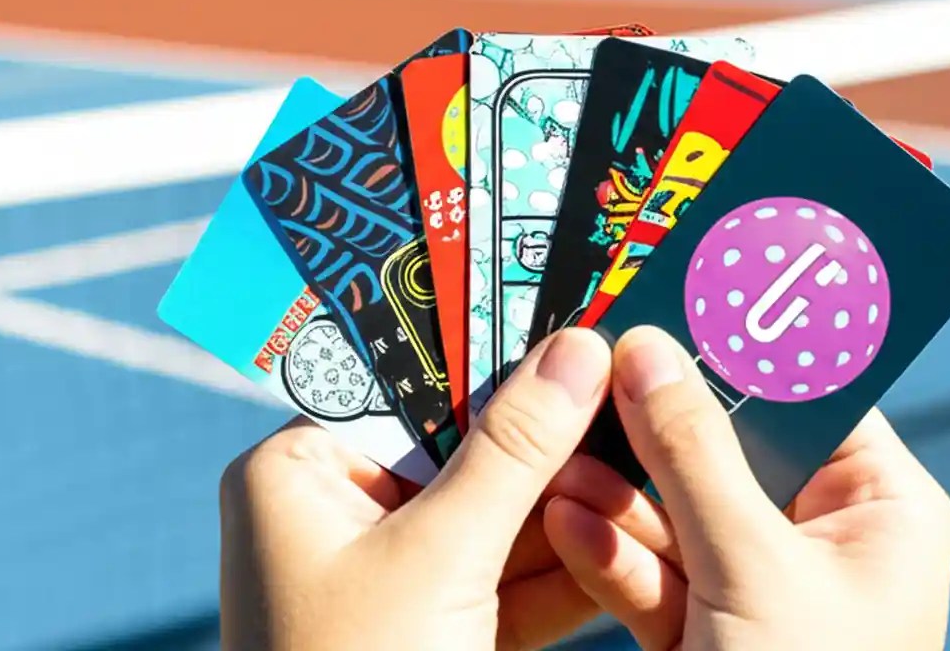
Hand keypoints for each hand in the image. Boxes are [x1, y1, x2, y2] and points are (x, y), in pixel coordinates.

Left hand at [219, 329, 658, 649]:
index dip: (502, 359)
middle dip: (553, 445)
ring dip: (571, 509)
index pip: (416, 385)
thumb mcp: (439, 557)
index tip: (579, 329)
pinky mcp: (432, 627)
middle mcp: (338, 514)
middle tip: (630, 398)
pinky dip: (565, 571)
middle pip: (466, 450)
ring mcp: (388, 576)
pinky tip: (629, 543)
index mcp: (302, 473)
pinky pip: (505, 580)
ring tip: (647, 469)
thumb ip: (513, 450)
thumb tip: (577, 350)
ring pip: (497, 519)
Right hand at [543, 326, 949, 650]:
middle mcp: (824, 540)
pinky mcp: (708, 631)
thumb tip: (649, 354)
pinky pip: (654, 572)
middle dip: (653, 428)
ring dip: (617, 491)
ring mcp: (761, 587)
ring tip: (560, 453)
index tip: (668, 303)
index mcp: (879, 510)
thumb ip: (696, 459)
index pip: (808, 397)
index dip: (736, 350)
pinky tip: (565, 520)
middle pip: (728, 450)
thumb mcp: (756, 571)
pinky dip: (611, 552)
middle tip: (592, 370)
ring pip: (679, 512)